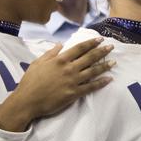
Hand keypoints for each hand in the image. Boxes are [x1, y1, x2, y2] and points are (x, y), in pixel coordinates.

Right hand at [0, 38, 114, 131]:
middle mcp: (69, 68)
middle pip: (89, 58)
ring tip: (114, 62)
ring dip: (105, 66)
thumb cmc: (30, 81)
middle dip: (102, 51)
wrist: (27, 101)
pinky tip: (109, 79)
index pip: (79, 48)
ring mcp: (72, 81)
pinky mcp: (74, 93)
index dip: (91, 43)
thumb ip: (50, 53)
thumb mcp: (37, 63)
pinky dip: (101, 83)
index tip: (100, 39)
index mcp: (60, 60)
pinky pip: (90, 87)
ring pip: (93, 71)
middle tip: (111, 47)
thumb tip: (60, 44)